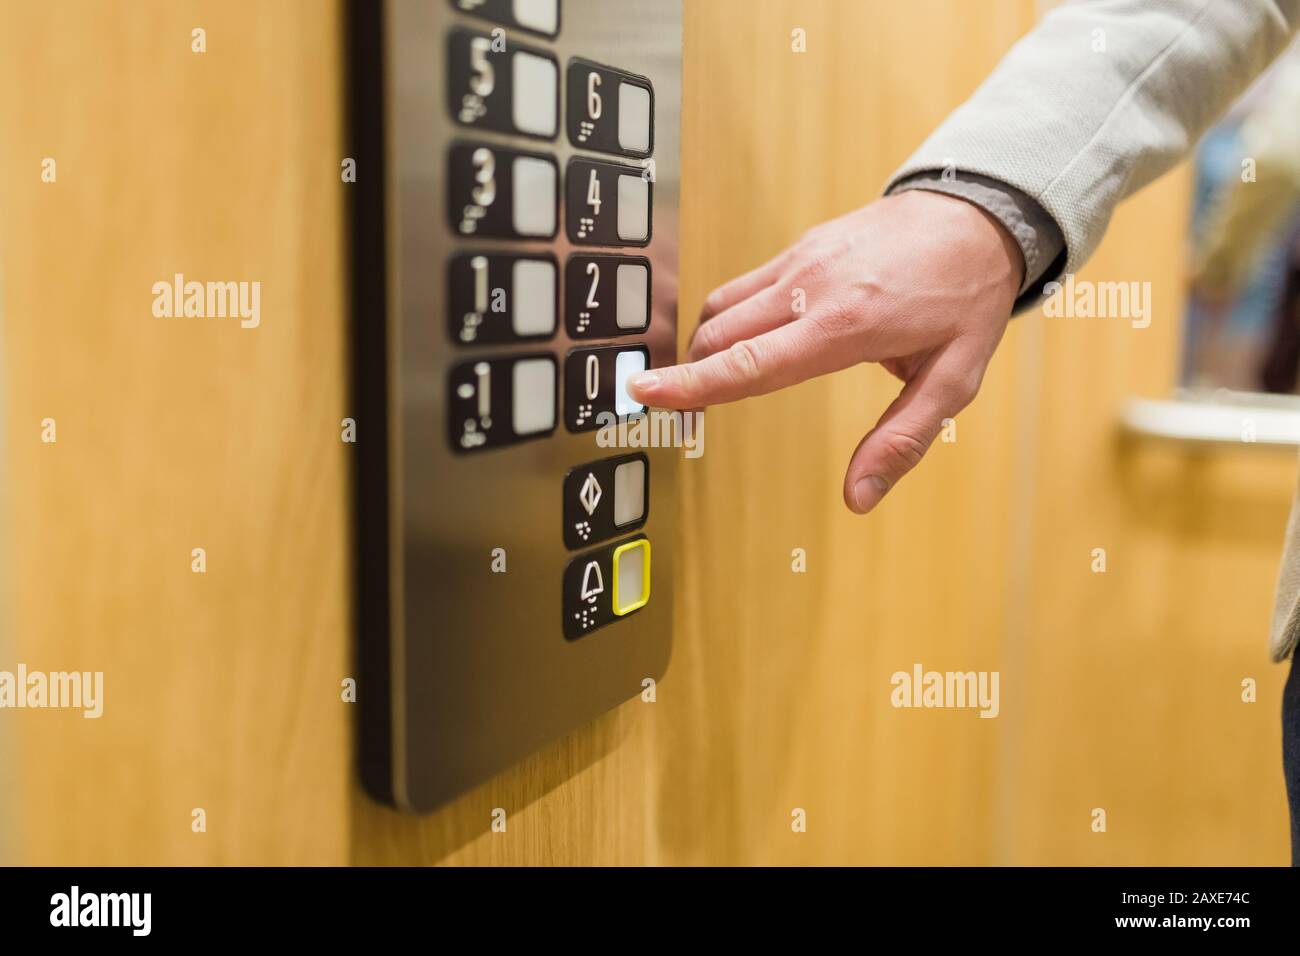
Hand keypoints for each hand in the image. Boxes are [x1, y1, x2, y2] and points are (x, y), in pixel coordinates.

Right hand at [626, 189, 1023, 514]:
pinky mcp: (799, 246)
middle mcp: (810, 287)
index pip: (750, 362)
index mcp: (845, 325)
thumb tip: (858, 498)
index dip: (691, 384)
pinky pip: (743, 285)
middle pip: (718, 335)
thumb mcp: (953, 380)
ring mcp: (800, 259)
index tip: (643, 395)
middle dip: (690, 375)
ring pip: (720, 306)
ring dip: (704, 346)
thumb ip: (902, 440)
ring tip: (709, 382)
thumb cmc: (967, 297)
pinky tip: (747, 340)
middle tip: (680, 412)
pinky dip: (728, 318)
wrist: (976, 213)